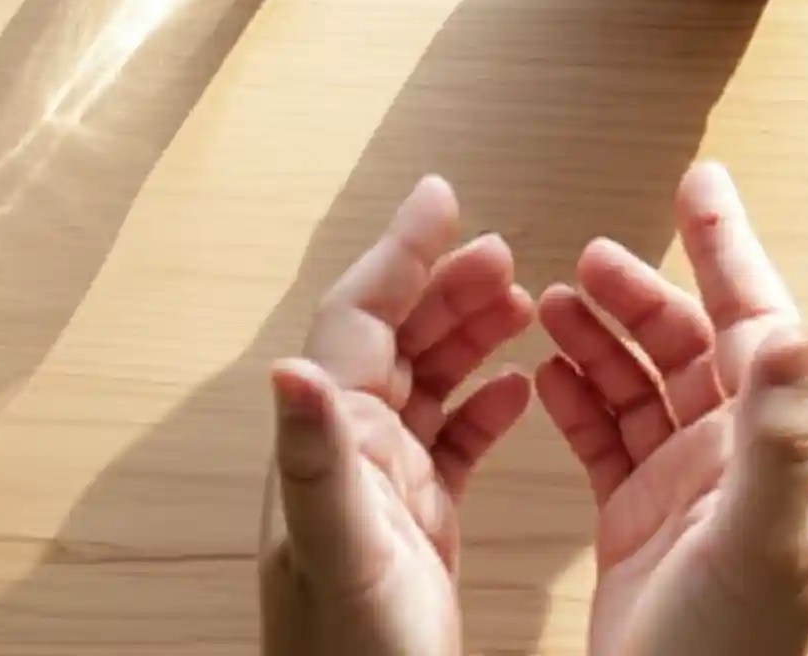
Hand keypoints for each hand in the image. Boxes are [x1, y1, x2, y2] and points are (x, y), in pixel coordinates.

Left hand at [259, 177, 534, 655]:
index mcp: (331, 440)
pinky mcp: (422, 514)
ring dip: (470, 335)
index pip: (359, 319)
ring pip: (428, 379)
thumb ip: (314, 457)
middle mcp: (352, 448)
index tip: (440, 197)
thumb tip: (286, 366)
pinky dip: (487, 405)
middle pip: (396, 336)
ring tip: (520, 303)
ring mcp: (388, 480)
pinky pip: (454, 437)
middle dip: (446, 285)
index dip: (399, 254)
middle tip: (502, 251)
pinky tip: (519, 390)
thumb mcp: (340, 551)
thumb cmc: (352, 652)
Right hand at [535, 164, 807, 655]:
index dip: (728, 248)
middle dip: (638, 294)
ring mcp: (681, 485)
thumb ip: (781, 435)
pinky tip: (546, 371)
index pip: (755, 323)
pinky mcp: (636, 516)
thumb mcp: (761, 540)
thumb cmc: (727, 652)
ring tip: (550, 305)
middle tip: (585, 261)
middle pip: (686, 344)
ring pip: (639, 383)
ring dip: (599, 338)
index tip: (700, 182)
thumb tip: (795, 328)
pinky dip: (577, 396)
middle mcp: (729, 459)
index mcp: (766, 450)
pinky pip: (606, 433)